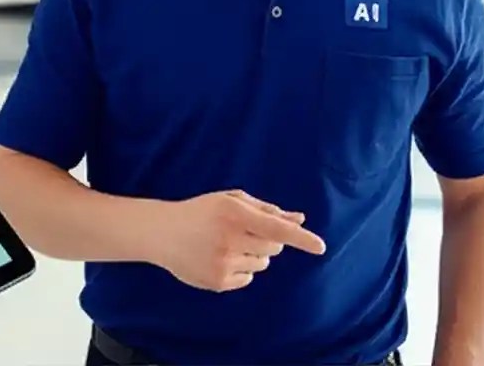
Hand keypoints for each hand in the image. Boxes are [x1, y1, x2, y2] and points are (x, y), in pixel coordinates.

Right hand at [148, 189, 326, 292]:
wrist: (162, 233)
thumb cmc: (201, 212)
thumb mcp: (229, 201)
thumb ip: (265, 209)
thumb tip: (299, 219)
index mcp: (234, 213)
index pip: (275, 227)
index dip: (300, 238)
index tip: (320, 247)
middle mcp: (230, 238)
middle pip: (273, 248)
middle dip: (267, 241)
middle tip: (243, 233)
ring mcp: (223, 262)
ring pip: (262, 265)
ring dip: (254, 256)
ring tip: (227, 245)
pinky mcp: (218, 281)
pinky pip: (248, 279)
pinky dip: (241, 270)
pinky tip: (219, 259)